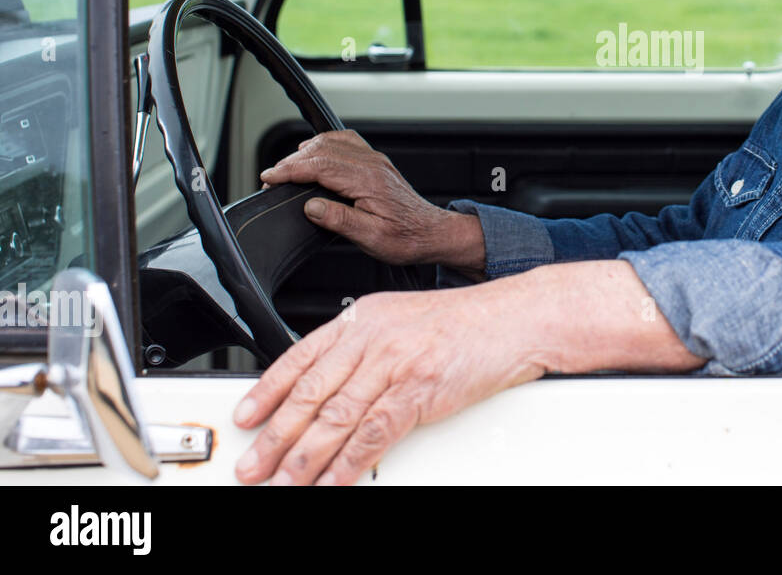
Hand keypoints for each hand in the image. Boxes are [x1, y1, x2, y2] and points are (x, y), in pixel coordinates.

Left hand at [232, 285, 543, 485]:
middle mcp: (372, 338)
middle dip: (274, 435)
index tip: (246, 416)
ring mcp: (394, 363)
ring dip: (304, 458)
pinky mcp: (419, 389)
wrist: (515, 318)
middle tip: (252, 465)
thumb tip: (333, 378)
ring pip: (335, 418)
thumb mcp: (404, 320)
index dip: (267, 390)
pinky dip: (349, 463)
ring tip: (283, 483)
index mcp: (362, 319)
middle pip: (310, 394)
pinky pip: (373, 433)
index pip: (300, 356)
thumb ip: (367, 345)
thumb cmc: (468, 322)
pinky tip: (333, 480)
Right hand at [260, 129, 482, 270]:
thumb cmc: (406, 238)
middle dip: (291, 162)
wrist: (431, 233)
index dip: (290, 170)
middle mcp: (372, 164)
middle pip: (322, 150)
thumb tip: (311, 207)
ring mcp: (375, 160)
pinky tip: (314, 153)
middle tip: (271, 178)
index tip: (269, 177)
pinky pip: (346, 142)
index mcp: (368, 179)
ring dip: (306, 152)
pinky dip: (324, 144)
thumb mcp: (371, 237)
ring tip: (286, 168)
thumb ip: (339, 220)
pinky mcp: (376, 163)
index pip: (320, 165)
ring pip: (332, 142)